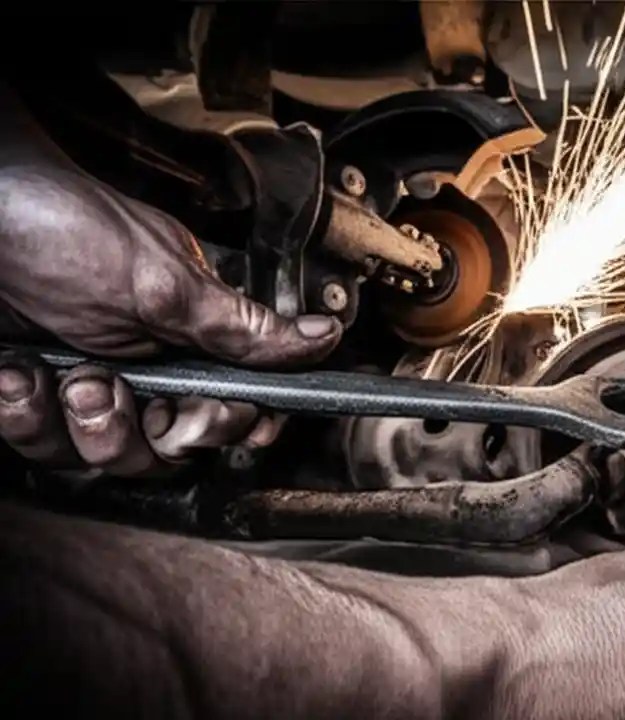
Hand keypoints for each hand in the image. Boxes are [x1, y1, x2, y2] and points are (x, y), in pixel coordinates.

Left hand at [0, 165, 341, 477]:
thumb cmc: (59, 227)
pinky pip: (43, 444)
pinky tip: (16, 372)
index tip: (201, 420)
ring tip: (54, 375)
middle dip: (135, 433)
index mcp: (193, 337)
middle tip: (109, 390)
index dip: (226, 427)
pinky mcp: (35, 397)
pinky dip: (23, 413)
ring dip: (73, 425)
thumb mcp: (164, 284)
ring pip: (105, 456)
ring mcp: (90, 383)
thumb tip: (324, 336)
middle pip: (169, 450)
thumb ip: (244, 327)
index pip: (238, 407)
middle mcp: (148, 367)